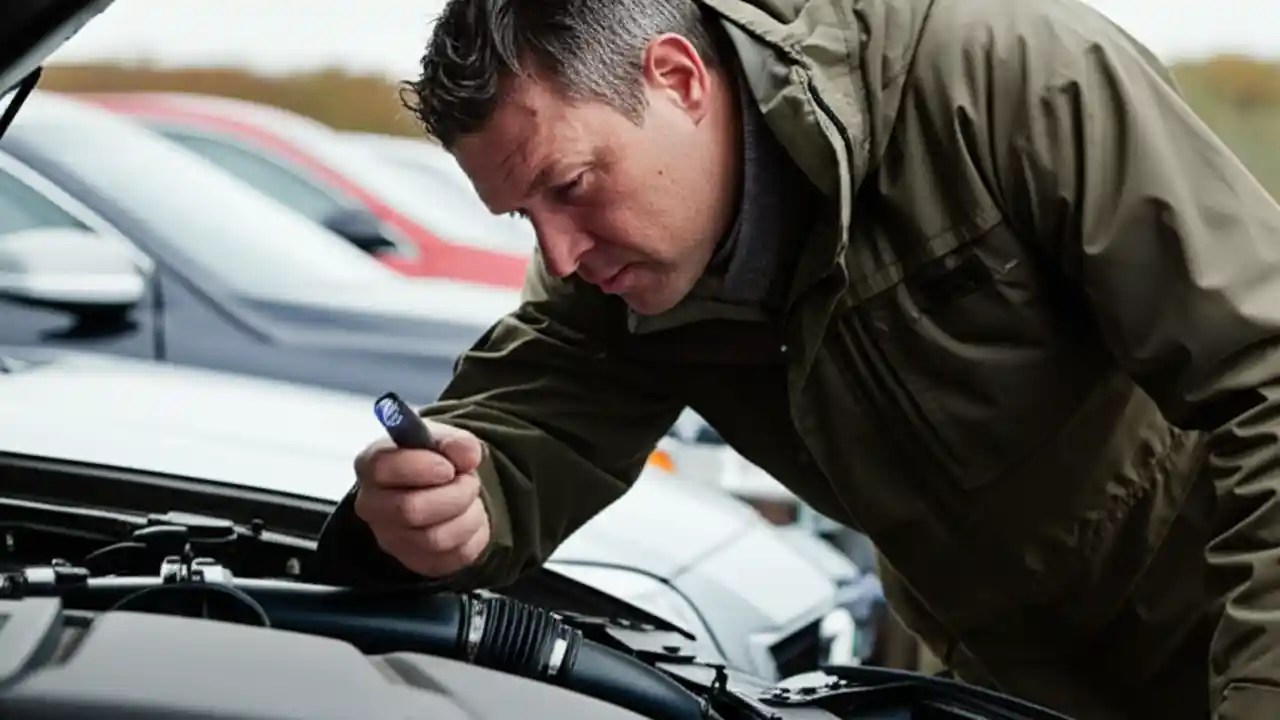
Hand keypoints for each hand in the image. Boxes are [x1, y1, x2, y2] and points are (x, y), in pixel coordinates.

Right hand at [353, 421, 489, 577]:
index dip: (421, 467)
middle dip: (453, 493)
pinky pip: (455, 555)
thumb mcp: (443, 439)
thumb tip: (467, 453)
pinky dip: (474, 533)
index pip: (381, 469)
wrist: (442, 489)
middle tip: (469, 481)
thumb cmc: (433, 460)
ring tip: (470, 497)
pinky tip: (467, 517)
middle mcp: (373, 507)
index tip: (448, 467)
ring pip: (436, 538)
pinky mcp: (419, 561)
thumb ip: (455, 441)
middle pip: (410, 510)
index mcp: (370, 466)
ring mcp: (392, 539)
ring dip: (468, 513)